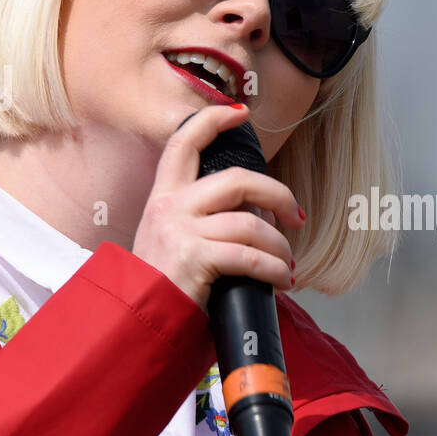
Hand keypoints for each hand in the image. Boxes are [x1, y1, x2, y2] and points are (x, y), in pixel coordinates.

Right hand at [131, 103, 303, 311]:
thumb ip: (201, 220)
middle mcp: (170, 207)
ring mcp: (181, 231)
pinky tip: (282, 281)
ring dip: (280, 246)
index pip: (184, 143)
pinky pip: (251, 257)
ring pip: (251, 223)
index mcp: (164, 197)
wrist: (140, 321)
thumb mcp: (171, 240)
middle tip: (296, 217)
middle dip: (278, 195)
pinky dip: (274, 270)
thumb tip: (253, 214)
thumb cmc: (163, 286)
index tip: (240, 114)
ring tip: (287, 264)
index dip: (213, 121)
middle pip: (238, 180)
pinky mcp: (195, 258)